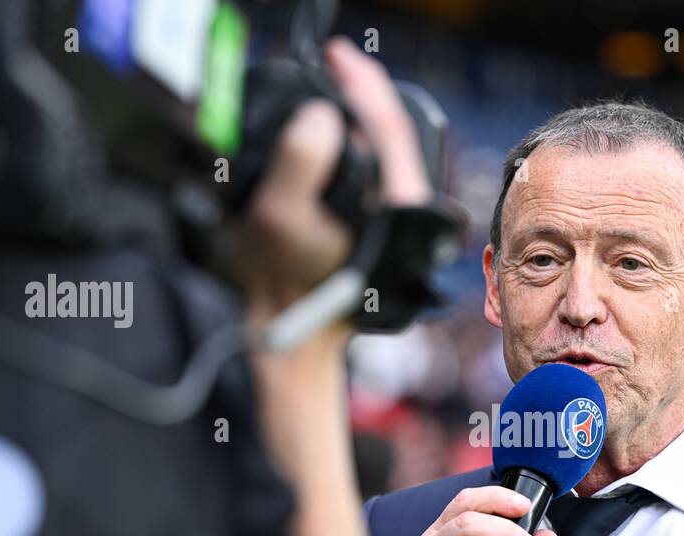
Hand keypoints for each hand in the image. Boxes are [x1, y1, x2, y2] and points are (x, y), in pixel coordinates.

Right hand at [237, 36, 432, 328]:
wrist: (291, 329)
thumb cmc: (284, 281)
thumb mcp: (280, 218)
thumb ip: (301, 163)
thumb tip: (321, 117)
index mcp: (395, 209)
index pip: (389, 130)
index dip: (364, 87)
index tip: (340, 58)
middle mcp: (403, 210)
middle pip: (391, 135)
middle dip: (365, 94)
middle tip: (337, 63)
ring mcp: (391, 216)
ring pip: (383, 151)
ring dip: (359, 116)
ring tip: (335, 87)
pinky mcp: (376, 221)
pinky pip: (370, 168)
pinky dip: (352, 141)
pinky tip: (331, 130)